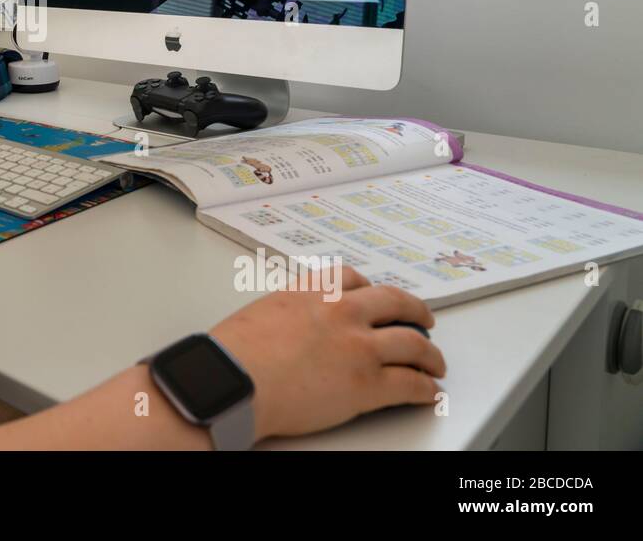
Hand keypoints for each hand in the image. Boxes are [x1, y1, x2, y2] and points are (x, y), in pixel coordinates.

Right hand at [209, 265, 444, 443]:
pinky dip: (426, 389)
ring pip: (413, 344)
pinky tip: (429, 392)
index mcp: (312, 291)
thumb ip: (290, 314)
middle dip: (416, 312)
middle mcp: (342, 311)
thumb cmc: (234, 353)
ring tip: (436, 363)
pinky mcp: (368, 384)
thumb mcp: (262, 312)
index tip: (376, 296)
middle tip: (424, 320)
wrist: (233, 380)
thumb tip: (293, 331)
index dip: (371, 288)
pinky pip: (410, 384)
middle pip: (395, 303)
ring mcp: (360, 346)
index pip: (352, 277)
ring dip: (430, 354)